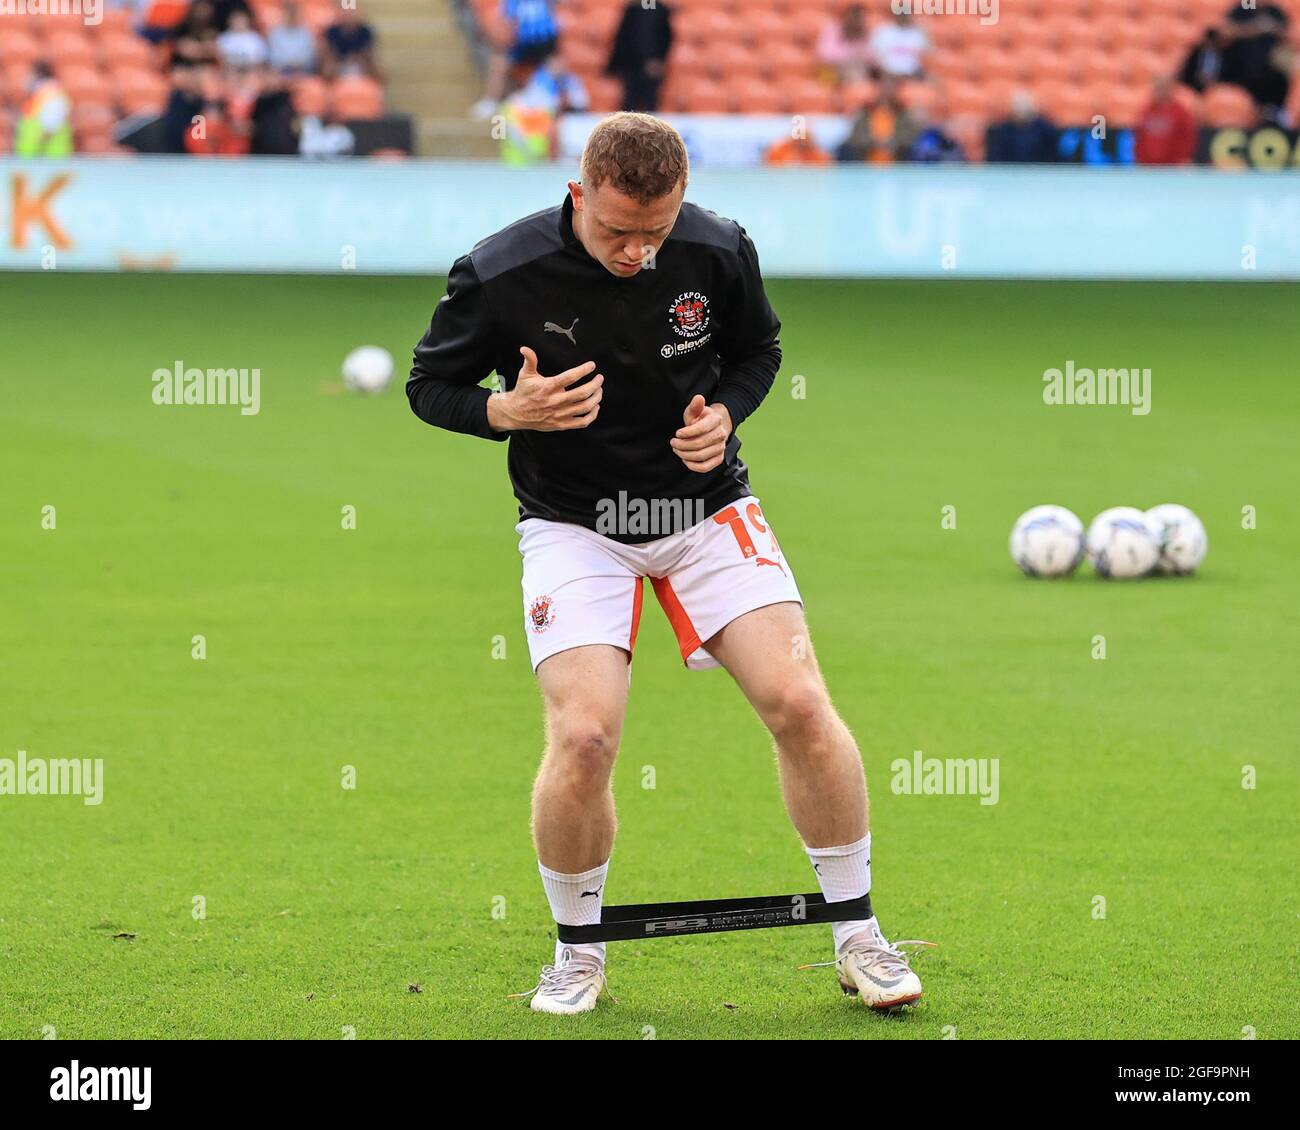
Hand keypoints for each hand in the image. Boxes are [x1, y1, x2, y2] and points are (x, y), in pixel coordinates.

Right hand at [488, 347, 602, 431]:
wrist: (516, 413)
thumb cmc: (524, 391)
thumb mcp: (525, 374)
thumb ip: (529, 360)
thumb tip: (525, 348)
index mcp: (548, 388)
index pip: (569, 377)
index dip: (583, 370)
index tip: (592, 365)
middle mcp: (555, 402)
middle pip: (582, 393)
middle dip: (595, 384)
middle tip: (600, 378)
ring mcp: (559, 414)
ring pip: (584, 407)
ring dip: (596, 398)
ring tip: (599, 391)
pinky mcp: (561, 424)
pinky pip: (582, 422)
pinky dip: (592, 415)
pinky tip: (595, 407)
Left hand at [671, 395, 730, 472]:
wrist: (713, 428)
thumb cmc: (701, 419)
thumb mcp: (696, 411)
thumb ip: (695, 406)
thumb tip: (698, 398)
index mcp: (716, 420)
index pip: (702, 428)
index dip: (687, 432)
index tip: (677, 433)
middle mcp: (721, 435)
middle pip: (699, 444)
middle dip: (682, 445)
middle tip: (673, 443)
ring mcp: (721, 448)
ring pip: (701, 456)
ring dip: (684, 454)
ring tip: (677, 449)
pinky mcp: (718, 459)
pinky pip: (705, 467)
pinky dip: (693, 466)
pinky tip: (685, 459)